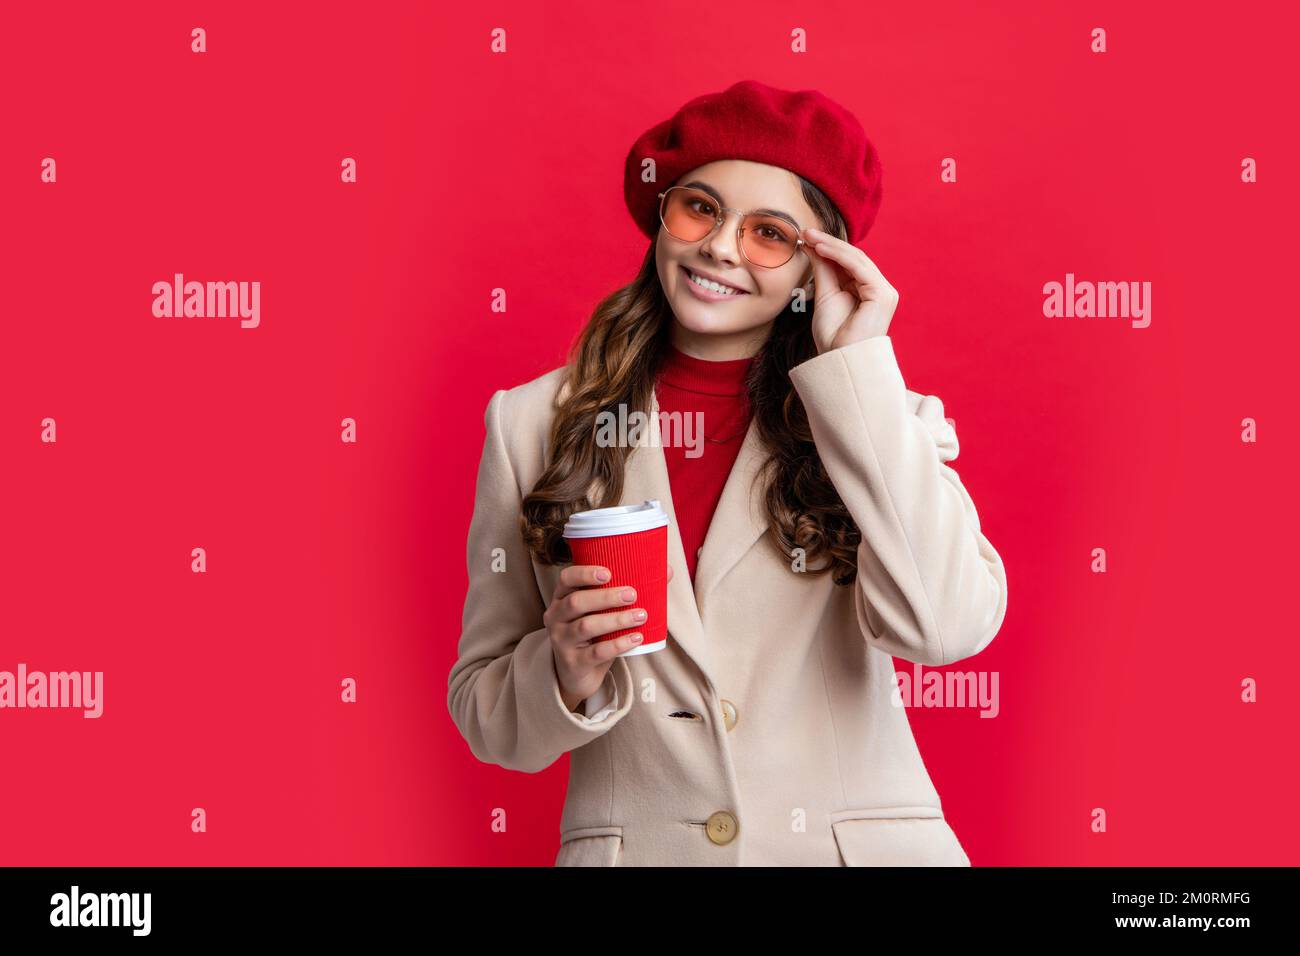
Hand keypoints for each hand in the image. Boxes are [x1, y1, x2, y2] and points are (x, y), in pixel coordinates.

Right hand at [548, 563, 673, 712]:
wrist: (577, 675)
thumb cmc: (593, 635)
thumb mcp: (602, 612)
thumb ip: (627, 591)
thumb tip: (666, 571)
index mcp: (562, 598)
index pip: (566, 578)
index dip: (585, 573)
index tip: (608, 572)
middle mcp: (556, 617)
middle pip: (576, 602)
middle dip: (606, 596)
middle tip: (632, 595)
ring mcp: (562, 641)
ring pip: (586, 626)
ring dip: (616, 619)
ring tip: (640, 616)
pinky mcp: (573, 663)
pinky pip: (596, 652)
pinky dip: (618, 644)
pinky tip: (637, 638)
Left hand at [801, 226, 898, 352]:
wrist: (838, 361)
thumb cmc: (833, 337)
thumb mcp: (825, 296)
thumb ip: (823, 271)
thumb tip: (814, 246)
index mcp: (868, 291)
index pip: (849, 262)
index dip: (828, 248)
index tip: (806, 237)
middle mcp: (879, 289)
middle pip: (853, 258)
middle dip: (828, 243)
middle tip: (805, 232)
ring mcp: (884, 292)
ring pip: (856, 259)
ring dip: (831, 246)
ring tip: (809, 237)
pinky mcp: (882, 295)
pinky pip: (859, 268)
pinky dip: (839, 256)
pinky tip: (820, 249)